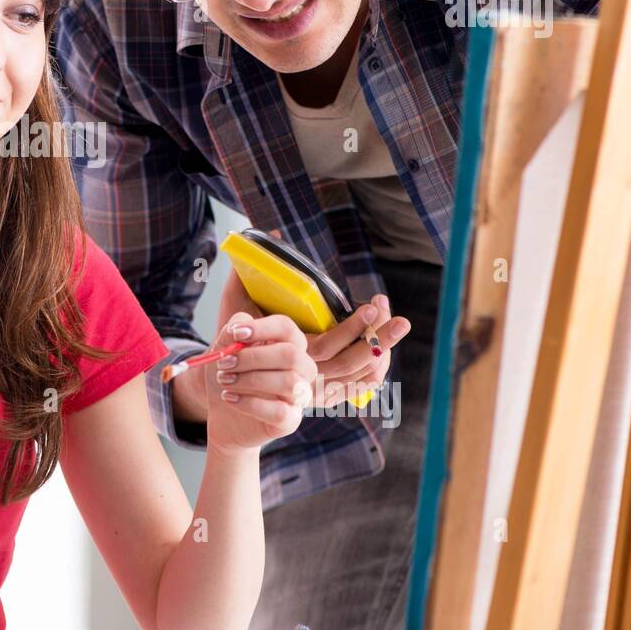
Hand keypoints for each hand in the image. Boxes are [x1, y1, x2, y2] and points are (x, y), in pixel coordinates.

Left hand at [201, 310, 316, 452]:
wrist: (222, 416)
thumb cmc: (230, 377)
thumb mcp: (223, 350)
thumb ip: (231, 333)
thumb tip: (240, 326)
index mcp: (287, 345)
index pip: (287, 328)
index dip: (262, 328)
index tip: (235, 333)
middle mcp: (300, 369)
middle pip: (291, 355)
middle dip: (253, 357)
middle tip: (225, 363)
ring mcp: (298, 396)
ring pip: (290, 382)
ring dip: (250, 379)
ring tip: (224, 380)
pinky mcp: (290, 421)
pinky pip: (280, 412)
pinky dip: (249, 403)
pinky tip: (229, 398)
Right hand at [217, 240, 411, 408]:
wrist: (227, 385)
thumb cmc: (232, 341)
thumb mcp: (234, 304)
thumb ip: (247, 270)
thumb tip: (274, 234)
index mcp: (288, 352)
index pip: (328, 343)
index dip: (353, 327)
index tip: (372, 306)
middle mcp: (304, 374)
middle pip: (351, 363)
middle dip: (379, 340)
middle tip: (403, 320)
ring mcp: (314, 388)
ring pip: (357, 376)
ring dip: (380, 352)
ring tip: (398, 325)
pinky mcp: (321, 395)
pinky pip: (354, 389)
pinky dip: (372, 374)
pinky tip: (384, 351)